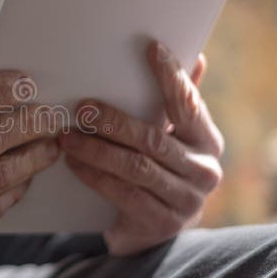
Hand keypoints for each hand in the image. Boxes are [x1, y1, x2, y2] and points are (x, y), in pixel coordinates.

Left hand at [58, 42, 223, 254]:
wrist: (153, 228)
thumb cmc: (160, 170)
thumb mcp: (172, 139)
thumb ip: (180, 104)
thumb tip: (198, 59)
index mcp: (207, 141)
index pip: (189, 104)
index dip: (172, 77)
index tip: (151, 49)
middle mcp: (204, 171)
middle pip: (153, 139)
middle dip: (114, 122)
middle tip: (82, 108)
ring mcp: (186, 201)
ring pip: (135, 168)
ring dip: (97, 150)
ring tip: (68, 137)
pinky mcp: (162, 223)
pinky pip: (123, 194)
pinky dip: (95, 177)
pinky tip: (75, 163)